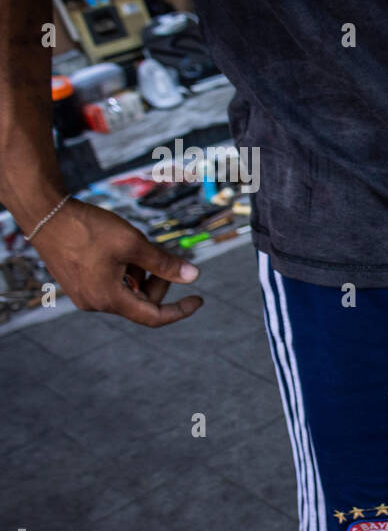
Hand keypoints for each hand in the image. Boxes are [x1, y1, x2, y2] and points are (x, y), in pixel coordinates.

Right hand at [28, 198, 202, 325]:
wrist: (46, 214)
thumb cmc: (88, 228)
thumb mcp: (134, 244)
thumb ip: (164, 263)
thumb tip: (193, 276)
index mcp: (109, 299)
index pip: (154, 317)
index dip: (180, 310)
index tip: (199, 300)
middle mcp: (95, 303)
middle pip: (142, 302)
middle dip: (158, 281)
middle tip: (161, 256)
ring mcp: (84, 295)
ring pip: (127, 292)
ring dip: (140, 274)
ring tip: (134, 248)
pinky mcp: (77, 284)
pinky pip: (111, 285)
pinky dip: (124, 272)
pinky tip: (120, 250)